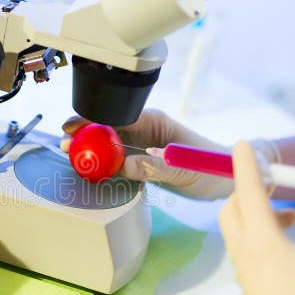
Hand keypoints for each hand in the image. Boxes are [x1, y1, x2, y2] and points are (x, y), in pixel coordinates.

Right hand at [61, 110, 279, 199]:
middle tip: (64, 149)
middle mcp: (144, 131)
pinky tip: (93, 173)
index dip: (90, 121)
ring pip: (109, 146)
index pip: (115, 117)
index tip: (71, 129)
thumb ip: (157, 166)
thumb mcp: (186, 168)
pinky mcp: (142, 163)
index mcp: (153, 122)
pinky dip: (104, 167)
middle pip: (106, 130)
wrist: (229, 177)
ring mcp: (141, 147)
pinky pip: (117, 162)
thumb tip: (126, 165)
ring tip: (74, 161)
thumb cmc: (213, 167)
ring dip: (91, 153)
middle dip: (84, 137)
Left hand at [219, 142, 294, 294]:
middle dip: (246, 190)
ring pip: (237, 235)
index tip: (240, 145)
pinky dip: (259, 239)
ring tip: (290, 217)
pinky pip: (245, 255)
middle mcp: (246, 258)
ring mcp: (246, 280)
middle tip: (272, 182)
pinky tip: (289, 250)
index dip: (245, 165)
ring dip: (255, 216)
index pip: (247, 192)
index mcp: (262, 244)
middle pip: (232, 211)